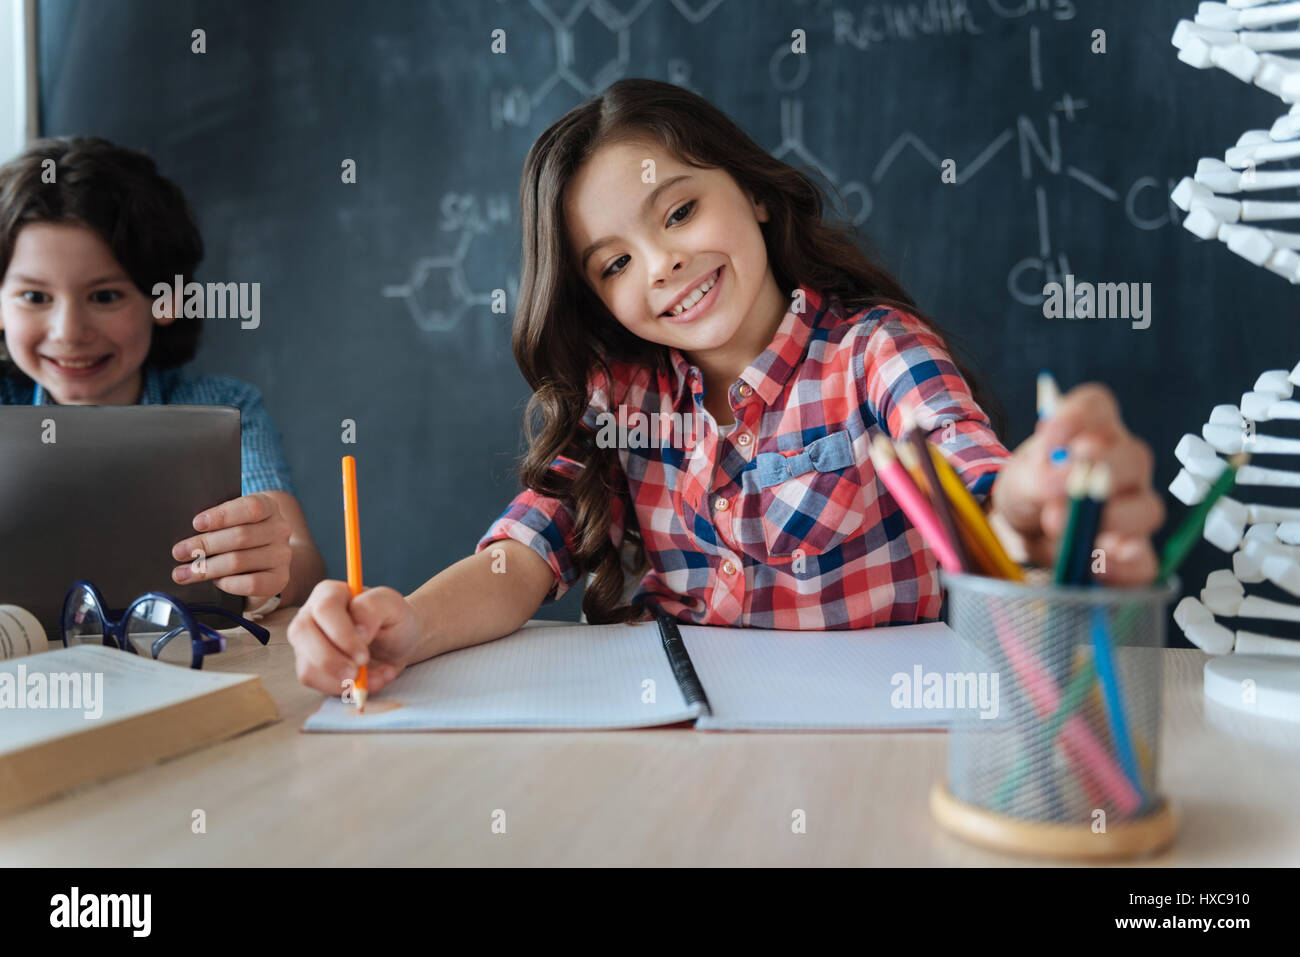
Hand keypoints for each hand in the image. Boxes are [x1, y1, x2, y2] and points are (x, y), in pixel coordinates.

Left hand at [171, 493, 291, 597]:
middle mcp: (280, 530)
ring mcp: (282, 556)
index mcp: (269, 507)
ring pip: (239, 561)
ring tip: (183, 573)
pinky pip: (251, 583)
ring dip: (206, 568)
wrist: (268, 558)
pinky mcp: (279, 579)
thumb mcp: (236, 519)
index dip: (223, 515)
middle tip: (179, 552)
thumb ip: (220, 521)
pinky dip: (228, 584)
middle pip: (240, 536)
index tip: (197, 523)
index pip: (251, 508)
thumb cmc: (243, 534)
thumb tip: (187, 533)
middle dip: (204, 545)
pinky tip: (215, 583)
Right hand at [287, 580, 423, 695]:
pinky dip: (343, 689)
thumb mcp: (392, 605)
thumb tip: (357, 630)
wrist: (398, 642)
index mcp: (330, 593)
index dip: (342, 634)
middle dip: (331, 660)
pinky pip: (316, 682)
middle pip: (302, 634)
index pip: (325, 608)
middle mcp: (311, 615)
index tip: (363, 654)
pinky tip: (367, 682)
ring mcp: (306, 642)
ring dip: (341, 681)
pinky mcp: (310, 666)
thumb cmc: (392, 618)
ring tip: (376, 677)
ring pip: (307, 664)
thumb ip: (373, 608)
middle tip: (357, 673)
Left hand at [989, 383, 1163, 584]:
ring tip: (1066, 526)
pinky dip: (1124, 562)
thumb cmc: (1029, 490)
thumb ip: (1036, 476)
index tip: (1050, 438)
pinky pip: (1143, 560)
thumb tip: (1062, 484)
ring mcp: (1135, 506)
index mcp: (1092, 429)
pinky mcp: (1133, 551)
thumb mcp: (1018, 479)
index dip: (1076, 418)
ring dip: (1110, 519)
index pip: (1095, 406)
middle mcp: (1123, 462)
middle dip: (1103, 470)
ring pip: (1146, 509)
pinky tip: (1100, 559)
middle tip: (1069, 486)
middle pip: (1133, 457)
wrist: (1027, 529)